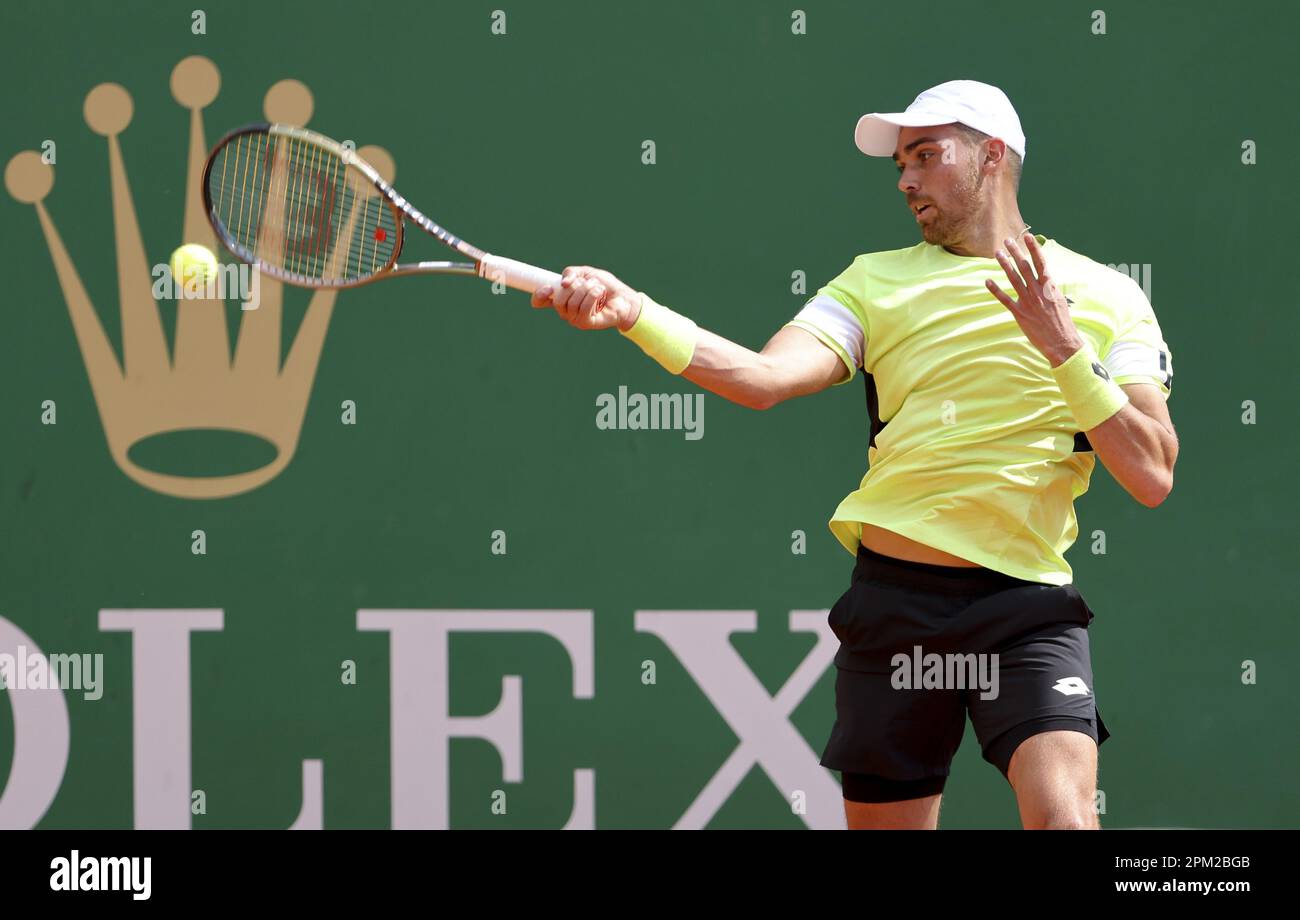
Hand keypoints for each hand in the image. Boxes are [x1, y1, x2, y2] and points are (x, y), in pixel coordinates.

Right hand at [531, 266, 640, 330]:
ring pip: (572, 303)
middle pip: (558, 301)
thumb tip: (564, 283)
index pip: (539, 302)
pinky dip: (592, 296)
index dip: (539, 295)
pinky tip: (600, 293)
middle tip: (587, 283)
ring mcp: (574, 319)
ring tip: (598, 287)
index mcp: (561, 298)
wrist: (623, 297)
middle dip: (574, 287)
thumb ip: (572, 273)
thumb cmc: (604, 285)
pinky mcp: (585, 323)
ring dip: (586, 289)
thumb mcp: (586, 273)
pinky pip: (583, 309)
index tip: (549, 288)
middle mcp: (565, 311)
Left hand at [986, 231, 1084, 366]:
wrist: (1062, 342)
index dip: (1033, 248)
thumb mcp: (1059, 300)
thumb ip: (1049, 288)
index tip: (1027, 236)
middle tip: (1007, 240)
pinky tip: (987, 281)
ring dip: (1005, 265)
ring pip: (1014, 279)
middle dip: (1015, 252)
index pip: (1040, 262)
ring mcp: (1028, 302)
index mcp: (1050, 286)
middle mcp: (1038, 291)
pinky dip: (995, 290)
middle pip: (1024, 267)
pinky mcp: (1019, 313)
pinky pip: (1005, 299)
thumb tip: (1044, 277)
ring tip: (997, 253)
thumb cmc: (1062, 322)